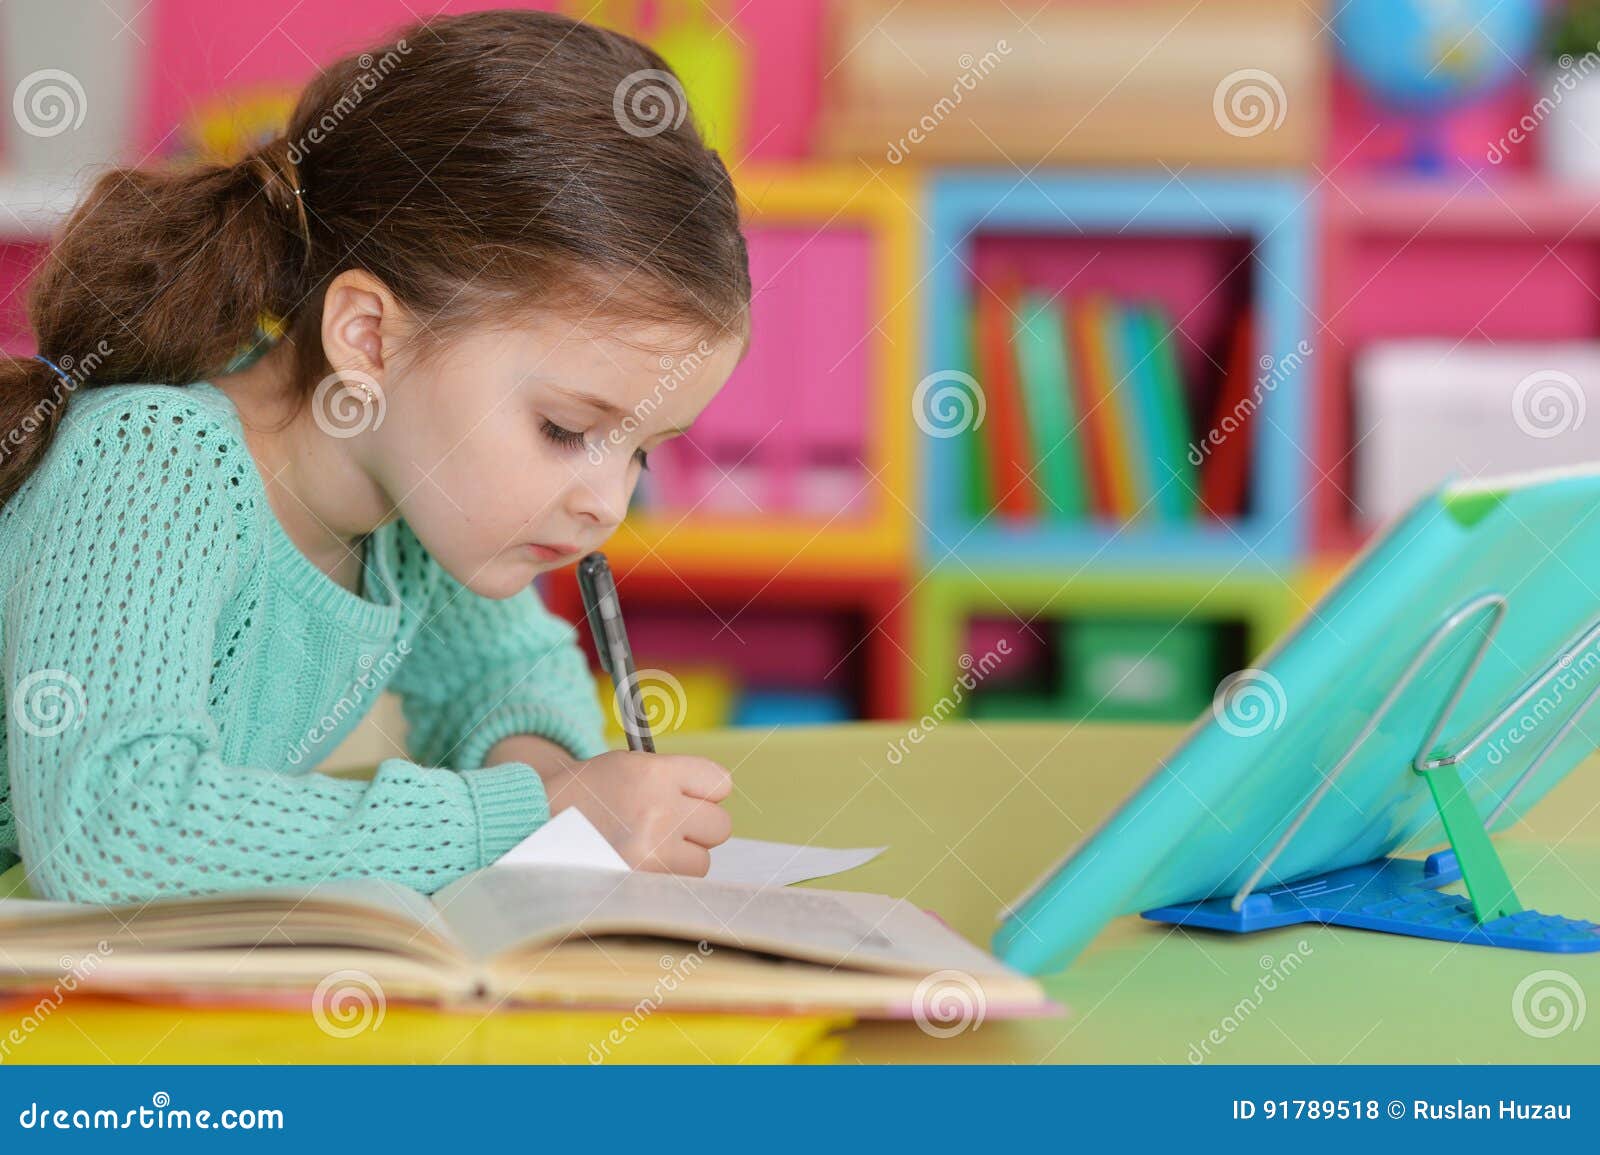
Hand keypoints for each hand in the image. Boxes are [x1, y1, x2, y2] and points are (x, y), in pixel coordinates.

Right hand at [534, 749, 732, 875]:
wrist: (532, 824)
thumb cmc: (581, 794)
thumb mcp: (623, 766)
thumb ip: (670, 777)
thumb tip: (712, 796)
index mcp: (655, 774)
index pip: (720, 782)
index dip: (706, 791)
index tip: (693, 797)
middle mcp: (660, 811)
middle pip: (719, 825)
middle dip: (698, 827)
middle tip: (669, 826)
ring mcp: (653, 851)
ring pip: (702, 861)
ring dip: (682, 857)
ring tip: (647, 847)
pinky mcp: (642, 882)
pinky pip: (678, 883)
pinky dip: (665, 877)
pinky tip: (639, 865)